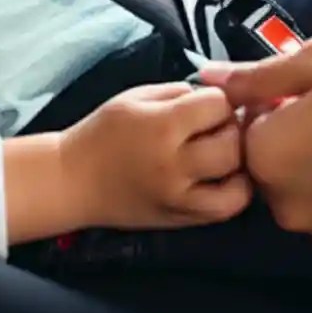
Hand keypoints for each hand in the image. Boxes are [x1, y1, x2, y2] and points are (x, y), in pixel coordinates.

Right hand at [59, 83, 252, 229]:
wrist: (72, 181)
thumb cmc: (102, 133)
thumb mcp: (136, 97)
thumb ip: (179, 92)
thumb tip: (217, 98)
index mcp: (162, 127)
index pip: (219, 105)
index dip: (217, 100)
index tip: (206, 104)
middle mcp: (175, 165)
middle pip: (233, 143)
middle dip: (230, 129)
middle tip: (216, 127)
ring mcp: (181, 197)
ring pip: (239, 180)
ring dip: (238, 162)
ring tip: (222, 152)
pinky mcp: (182, 219)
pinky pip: (226, 208)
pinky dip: (234, 191)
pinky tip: (222, 177)